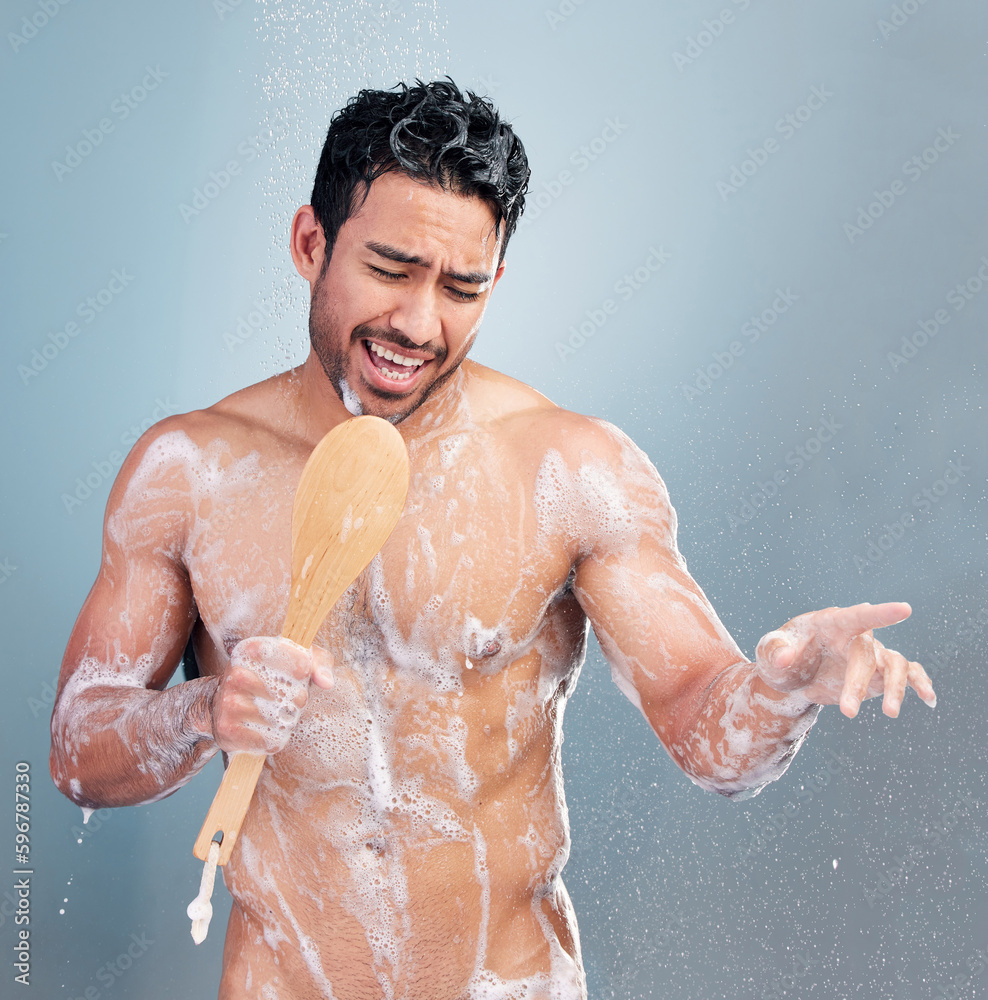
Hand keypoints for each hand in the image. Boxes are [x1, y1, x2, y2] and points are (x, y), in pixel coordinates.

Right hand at [211, 636, 333, 752]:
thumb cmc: (271, 679)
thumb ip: (319, 663)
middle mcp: (235, 674)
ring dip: (287, 720)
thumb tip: (326, 682)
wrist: (225, 705)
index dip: (297, 662)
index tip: (303, 670)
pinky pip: (266, 740)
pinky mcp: (227, 729)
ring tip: (279, 714)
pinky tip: (270, 730)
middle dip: (299, 699)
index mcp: (250, 651)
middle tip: (294, 699)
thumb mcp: (297, 661)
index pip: (277, 651)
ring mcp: (229, 703)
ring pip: (277, 718)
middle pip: (286, 692)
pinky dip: (275, 739)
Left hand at [754, 602, 935, 718]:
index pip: (857, 616)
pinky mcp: (879, 673)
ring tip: (890, 713)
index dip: (880, 613)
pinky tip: (929, 699)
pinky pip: (908, 674)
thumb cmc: (780, 657)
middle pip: (867, 655)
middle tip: (847, 712)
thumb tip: (784, 658)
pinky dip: (920, 684)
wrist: (791, 676)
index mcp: (830, 623)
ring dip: (895, 688)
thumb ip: (774, 651)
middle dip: (858, 683)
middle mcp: (856, 636)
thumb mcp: (769, 654)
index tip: (905, 610)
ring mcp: (871, 654)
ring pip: (895, 665)